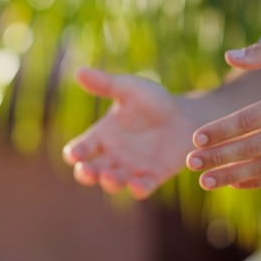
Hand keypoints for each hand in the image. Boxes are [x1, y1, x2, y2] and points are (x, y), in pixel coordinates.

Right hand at [62, 67, 194, 197]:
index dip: (74, 153)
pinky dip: (139, 189)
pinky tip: (138, 185)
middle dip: (86, 173)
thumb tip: (79, 71)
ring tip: (109, 177)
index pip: (80, 149)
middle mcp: (112, 156)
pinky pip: (142, 187)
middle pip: (91, 170)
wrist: (186, 115)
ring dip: (109, 182)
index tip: (73, 154)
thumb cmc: (153, 100)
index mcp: (101, 136)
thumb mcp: (128, 88)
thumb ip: (105, 84)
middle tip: (86, 171)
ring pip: (113, 182)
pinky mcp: (153, 176)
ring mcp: (131, 168)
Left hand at [187, 41, 260, 188]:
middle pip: (252, 147)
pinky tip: (234, 183)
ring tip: (205, 181)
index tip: (195, 138)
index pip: (249, 120)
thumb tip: (228, 56)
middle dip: (219, 157)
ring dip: (234, 175)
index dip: (221, 130)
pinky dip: (259, 181)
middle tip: (190, 163)